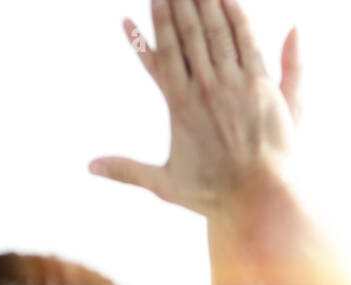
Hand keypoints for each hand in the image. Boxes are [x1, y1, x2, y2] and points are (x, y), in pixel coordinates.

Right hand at [90, 0, 302, 217]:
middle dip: (176, 2)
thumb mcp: (163, 184)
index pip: (159, 55)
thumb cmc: (212, 195)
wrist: (256, 199)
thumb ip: (127, 170)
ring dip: (203, 1)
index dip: (146, 30)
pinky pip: (246, 40)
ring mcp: (233, 84)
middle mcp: (203, 88)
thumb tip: (88, 167)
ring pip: (214, 30)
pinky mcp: (262, 85)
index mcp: (178, 105)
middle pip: (186, 33)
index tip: (135, 10)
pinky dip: (236, 16)